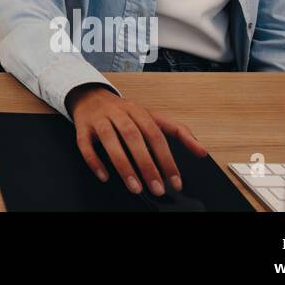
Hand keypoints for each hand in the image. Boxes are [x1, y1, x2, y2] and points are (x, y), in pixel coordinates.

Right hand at [65, 84, 208, 195]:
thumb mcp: (152, 117)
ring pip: (110, 140)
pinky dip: (94, 161)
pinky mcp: (83, 127)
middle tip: (156, 188)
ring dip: (123, 165)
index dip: (166, 159)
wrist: (90, 96)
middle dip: (146, 164)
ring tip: (135, 187)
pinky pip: (85, 144)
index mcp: (139, 111)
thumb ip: (178, 132)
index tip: (174, 181)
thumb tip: (201, 150)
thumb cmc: (124, 112)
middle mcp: (119, 113)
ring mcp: (100, 119)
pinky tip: (104, 176)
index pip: (156, 135)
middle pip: (134, 137)